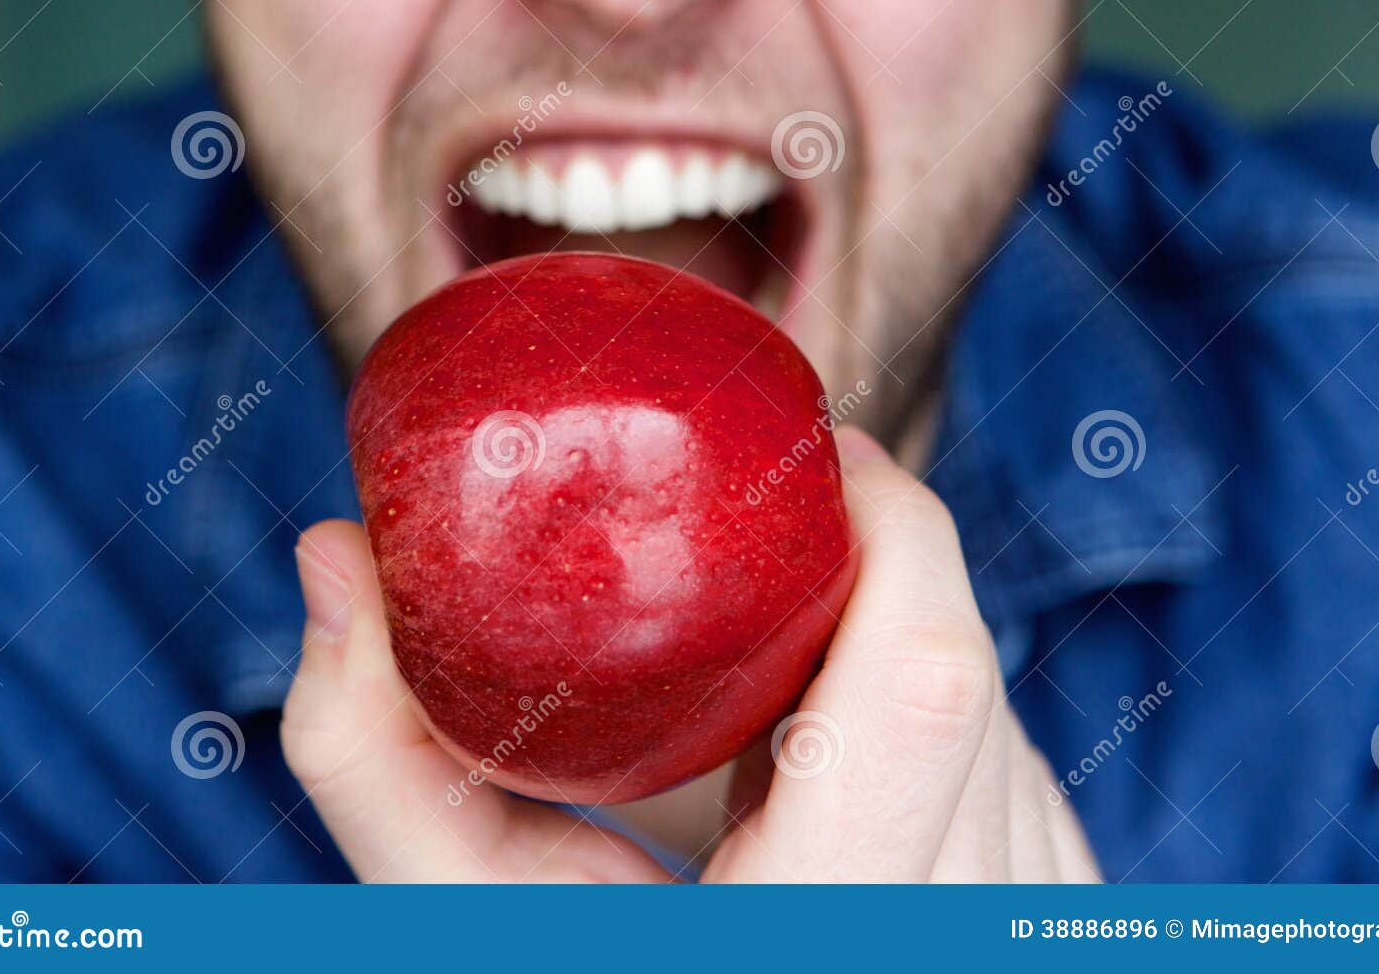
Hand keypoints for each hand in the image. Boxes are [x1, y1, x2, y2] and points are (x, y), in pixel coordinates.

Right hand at [279, 427, 1097, 881]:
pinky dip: (929, 727)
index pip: (924, 673)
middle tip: (779, 519)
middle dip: (880, 564)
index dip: (894, 526)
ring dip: (897, 647)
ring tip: (787, 647)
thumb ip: (375, 754)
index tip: (818, 453)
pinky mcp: (1049, 924)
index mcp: (833, 922)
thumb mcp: (467, 917)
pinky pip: (1013, 780)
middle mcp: (960, 931)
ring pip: (997, 720)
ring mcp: (1028, 932)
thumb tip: (329, 552)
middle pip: (964, 671)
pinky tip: (829, 753)